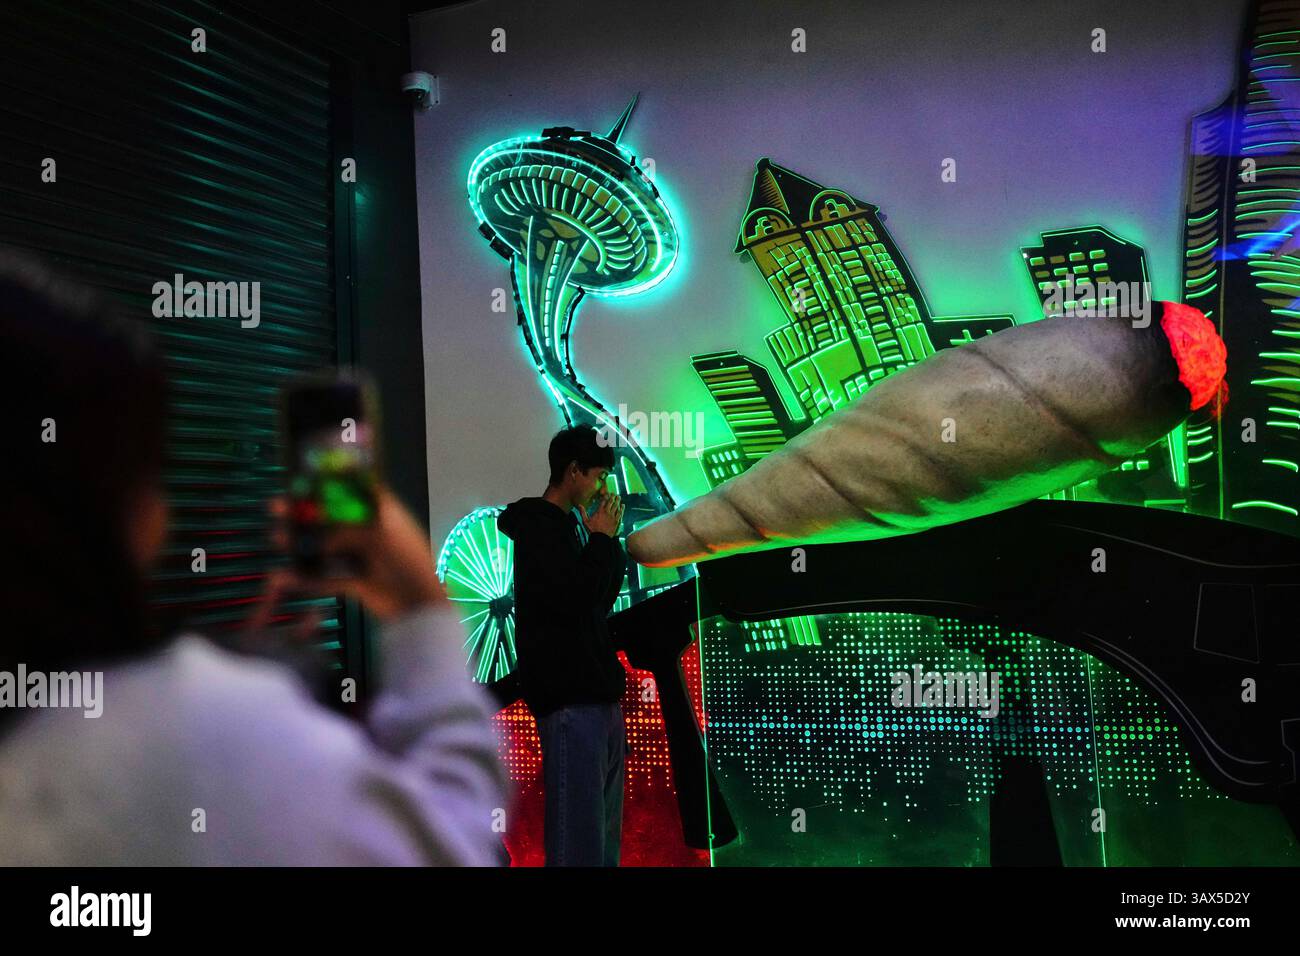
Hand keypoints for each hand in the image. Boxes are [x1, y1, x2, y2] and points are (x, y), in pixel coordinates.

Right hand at [266, 486, 446, 622]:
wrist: (419, 605)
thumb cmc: (409, 562)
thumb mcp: (381, 536)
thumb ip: (349, 530)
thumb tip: (322, 535)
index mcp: (382, 513)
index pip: (354, 491)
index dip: (330, 484)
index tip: (302, 480)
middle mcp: (369, 531)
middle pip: (332, 518)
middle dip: (304, 514)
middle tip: (277, 508)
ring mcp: (361, 556)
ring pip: (324, 546)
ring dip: (300, 543)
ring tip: (277, 538)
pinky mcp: (355, 581)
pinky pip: (325, 577)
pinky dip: (305, 578)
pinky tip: (284, 576)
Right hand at [583, 491, 623, 536]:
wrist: (600, 538)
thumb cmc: (592, 530)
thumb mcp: (585, 521)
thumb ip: (583, 512)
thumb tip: (579, 505)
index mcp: (600, 511)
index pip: (604, 501)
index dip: (606, 496)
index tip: (607, 493)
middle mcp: (607, 512)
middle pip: (611, 502)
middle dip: (613, 497)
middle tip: (614, 494)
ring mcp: (612, 517)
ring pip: (616, 506)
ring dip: (618, 501)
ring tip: (619, 497)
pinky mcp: (616, 521)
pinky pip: (620, 513)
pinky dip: (622, 509)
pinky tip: (623, 506)